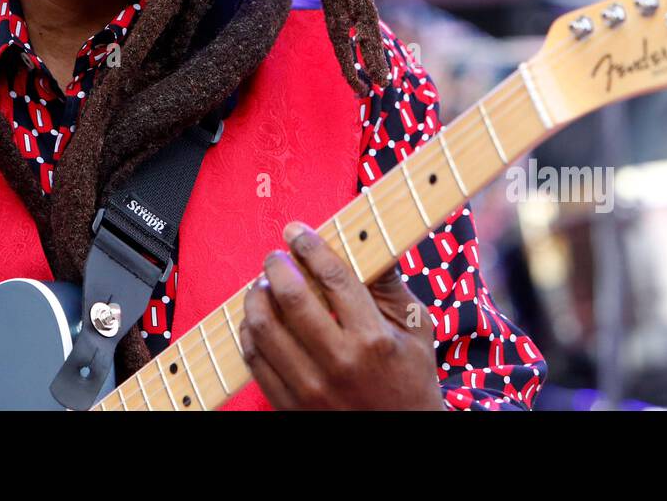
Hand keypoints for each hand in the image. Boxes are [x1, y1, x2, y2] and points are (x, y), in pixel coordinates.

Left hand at [238, 221, 443, 409]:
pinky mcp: (290, 406)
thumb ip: (390, 284)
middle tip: (275, 256)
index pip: (333, 278)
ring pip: (265, 329)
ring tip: (262, 285)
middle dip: (277, 266)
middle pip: (292, 299)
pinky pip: (256, 360)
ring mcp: (311, 388)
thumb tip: (368, 239)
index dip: (310, 247)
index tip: (297, 231)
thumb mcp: (416, 329)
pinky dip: (249, 332)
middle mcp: (340, 362)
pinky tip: (256, 318)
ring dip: (256, 297)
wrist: (402, 435)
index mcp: (373, 338)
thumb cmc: (411, 378)